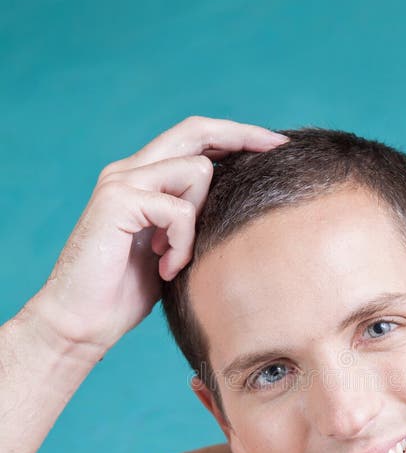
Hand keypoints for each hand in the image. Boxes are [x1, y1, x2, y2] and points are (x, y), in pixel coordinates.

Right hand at [30, 116, 286, 356]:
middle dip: (242, 136)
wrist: (80, 322)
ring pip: (197, 171)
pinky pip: (180, 210)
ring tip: (176, 260)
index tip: (274, 146)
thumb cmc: (122, 294)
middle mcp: (129, 170)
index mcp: (142, 178)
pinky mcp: (118, 201)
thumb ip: (191, 222)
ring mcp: (121, 182)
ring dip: (200, 222)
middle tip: (278, 148)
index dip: (235, 136)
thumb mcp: (170, 250)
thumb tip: (237, 204)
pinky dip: (182, 244)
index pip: (193, 138)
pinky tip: (165, 268)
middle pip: (195, 130)